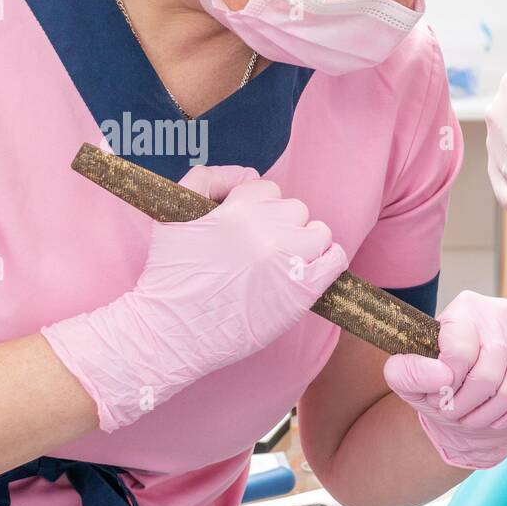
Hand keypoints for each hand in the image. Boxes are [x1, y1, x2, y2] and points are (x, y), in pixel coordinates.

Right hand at [41, 165, 346, 431]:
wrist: (173, 332)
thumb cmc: (171, 277)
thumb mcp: (173, 214)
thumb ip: (208, 180)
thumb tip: (251, 173)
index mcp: (236, 210)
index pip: (268, 190)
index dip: (259, 210)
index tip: (248, 230)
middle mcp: (266, 231)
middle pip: (295, 210)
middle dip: (281, 226)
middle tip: (260, 251)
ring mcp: (287, 260)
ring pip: (318, 233)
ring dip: (305, 244)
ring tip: (282, 263)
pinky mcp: (302, 290)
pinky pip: (335, 260)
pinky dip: (327, 261)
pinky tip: (308, 272)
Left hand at [383, 290, 506, 469]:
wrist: (473, 382)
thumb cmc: (440, 376)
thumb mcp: (406, 376)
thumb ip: (406, 373)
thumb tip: (440, 376)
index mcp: (464, 308)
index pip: (459, 353)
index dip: (448, 386)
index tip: (439, 396)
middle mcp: (500, 310)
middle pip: (489, 373)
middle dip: (468, 406)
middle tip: (455, 414)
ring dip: (491, 414)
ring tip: (474, 419)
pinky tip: (501, 415)